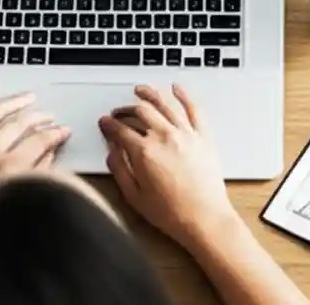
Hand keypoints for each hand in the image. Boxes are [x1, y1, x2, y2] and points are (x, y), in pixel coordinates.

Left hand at [0, 92, 70, 185]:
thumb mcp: (17, 202)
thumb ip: (36, 175)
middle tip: (48, 116)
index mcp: (6, 170)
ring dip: (13, 102)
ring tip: (27, 98)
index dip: (55, 134)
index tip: (63, 131)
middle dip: (38, 117)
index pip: (38, 141)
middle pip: (18, 123)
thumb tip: (49, 154)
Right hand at [99, 84, 240, 249]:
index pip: (120, 129)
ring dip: (149, 94)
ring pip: (164, 104)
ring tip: (140, 90)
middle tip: (119, 112)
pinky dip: (184, 96)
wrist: (204, 219)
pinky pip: (193, 109)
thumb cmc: (172, 213)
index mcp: (144, 152)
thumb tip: (111, 151)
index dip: (109, 124)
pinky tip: (176, 89)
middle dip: (125, 109)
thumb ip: (119, 169)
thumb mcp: (134, 196)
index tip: (105, 123)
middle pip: (140, 111)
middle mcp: (164, 137)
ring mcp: (185, 134)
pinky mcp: (203, 137)